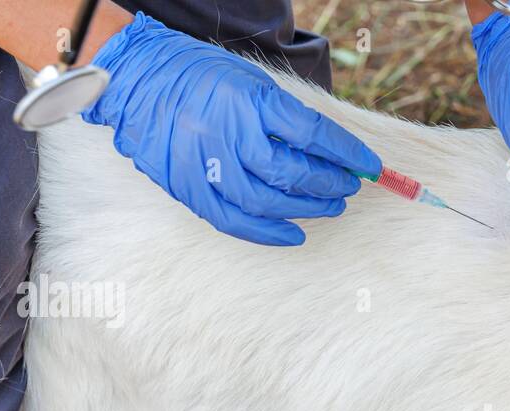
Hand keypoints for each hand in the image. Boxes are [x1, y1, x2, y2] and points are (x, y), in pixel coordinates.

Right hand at [83, 13, 379, 245]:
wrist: (138, 79)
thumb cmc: (204, 78)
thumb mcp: (252, 82)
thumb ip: (287, 119)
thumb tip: (332, 154)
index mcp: (251, 100)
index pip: (313, 134)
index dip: (348, 155)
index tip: (370, 168)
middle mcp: (228, 132)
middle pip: (292, 173)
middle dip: (329, 185)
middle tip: (349, 188)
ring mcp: (205, 162)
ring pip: (266, 202)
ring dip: (305, 210)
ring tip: (330, 207)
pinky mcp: (186, 185)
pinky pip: (232, 219)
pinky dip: (267, 233)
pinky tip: (293, 234)